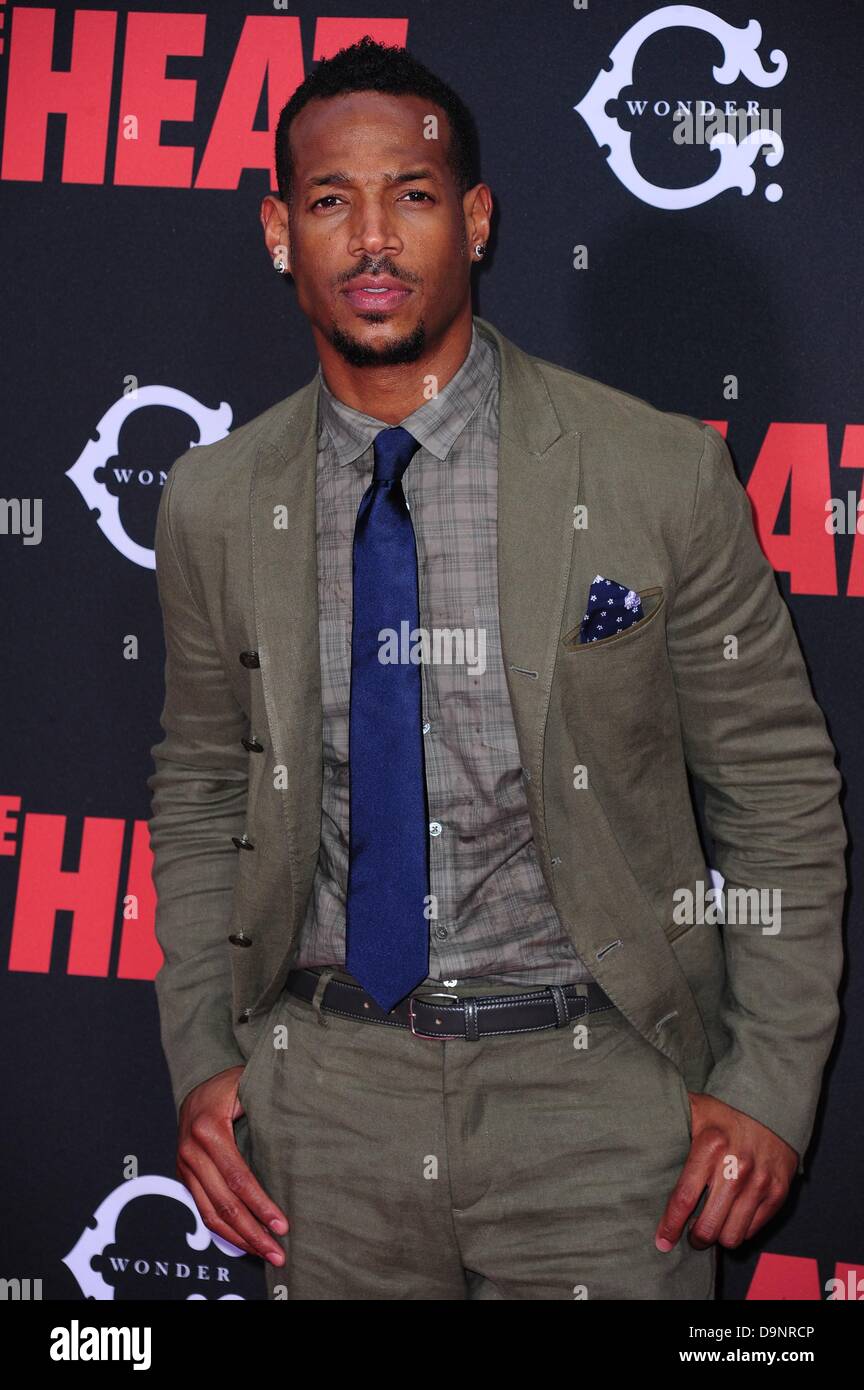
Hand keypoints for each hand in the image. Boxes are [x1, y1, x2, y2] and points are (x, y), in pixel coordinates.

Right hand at [176, 1066, 288, 1265]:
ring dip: (239, 1239)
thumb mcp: (249, 1086)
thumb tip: (304, 1128)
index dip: (261, 1205)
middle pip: (224, 1203)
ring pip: (211, 1214)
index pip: (239, 1178)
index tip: (282, 1226)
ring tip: (266, 1253)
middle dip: (252, 1232)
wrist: (197, 1080)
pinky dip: (224, 1230)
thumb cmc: (231, 1083)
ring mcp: (185, 1165)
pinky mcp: (184, 1175)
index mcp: (209, 1129)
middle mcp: (192, 1151)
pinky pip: (203, 1210)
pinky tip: (245, 1241)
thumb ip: (268, 1108)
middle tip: (278, 1253)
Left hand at [655, 1092, 797, 1251]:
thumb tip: (634, 1126)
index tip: (662, 1241)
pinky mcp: (778, 1192)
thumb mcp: (694, 1109)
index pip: (684, 1198)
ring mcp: (760, 1182)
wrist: (771, 1106)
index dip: (671, 1225)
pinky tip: (731, 1217)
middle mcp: (736, 1167)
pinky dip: (740, 1229)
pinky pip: (754, 1230)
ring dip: (719, 1237)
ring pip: (733, 1235)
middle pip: (710, 1226)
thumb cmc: (723, 1113)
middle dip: (696, 1238)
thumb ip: (668, 1122)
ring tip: (711, 1226)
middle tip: (691, 1234)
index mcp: (710, 1146)